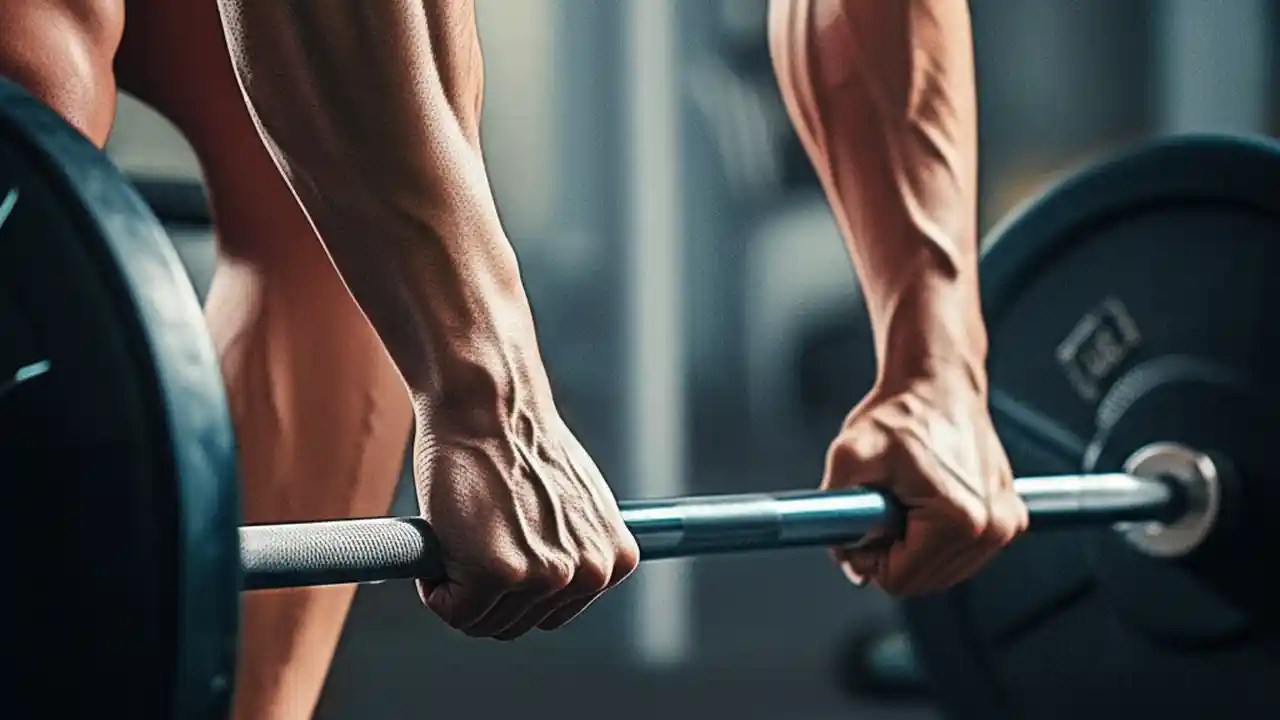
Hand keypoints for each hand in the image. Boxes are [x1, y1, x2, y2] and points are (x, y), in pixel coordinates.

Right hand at [410, 381, 638, 640]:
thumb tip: (557, 580)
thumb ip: (573, 548)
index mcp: (613, 561)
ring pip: (485, 622)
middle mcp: (589, 574)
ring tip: (465, 532)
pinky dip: (436, 585)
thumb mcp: (574, 505)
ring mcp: (547, 577)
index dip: (514, 585)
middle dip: (486, 591)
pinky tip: (448, 538)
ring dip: (461, 587)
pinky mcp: (502, 574)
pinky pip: (453, 610)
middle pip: (519, 623)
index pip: (552, 612)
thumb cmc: (519, 445)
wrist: (490, 407)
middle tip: (474, 538)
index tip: (501, 547)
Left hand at [824, 371, 1027, 594]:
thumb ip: (836, 515)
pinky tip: (926, 500)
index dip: (869, 556)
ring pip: (940, 572)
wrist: (937, 384)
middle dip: (893, 551)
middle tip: (884, 504)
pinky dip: (935, 538)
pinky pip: (959, 555)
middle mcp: (992, 527)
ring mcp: (1006, 524)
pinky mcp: (1010, 519)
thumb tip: (849, 562)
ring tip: (906, 497)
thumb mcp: (849, 457)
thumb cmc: (900, 414)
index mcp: (958, 519)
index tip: (865, 521)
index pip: (900, 581)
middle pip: (922, 582)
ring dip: (913, 545)